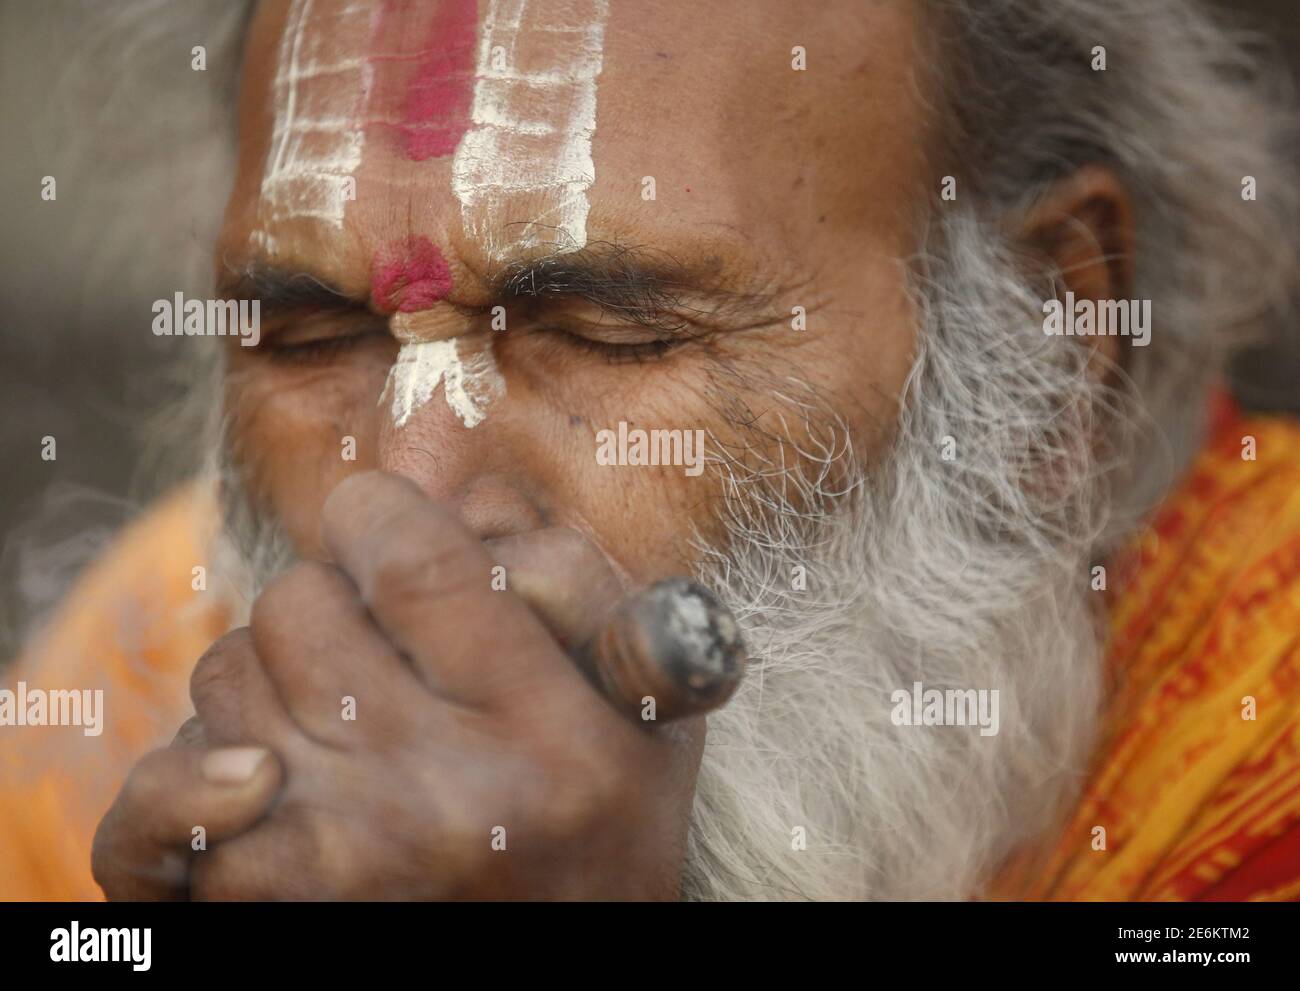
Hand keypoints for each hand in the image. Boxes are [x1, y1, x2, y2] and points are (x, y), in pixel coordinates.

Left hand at [93, 471, 730, 899]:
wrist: (560, 975)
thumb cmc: (603, 842)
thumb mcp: (644, 714)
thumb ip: (577, 581)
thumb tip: (451, 458)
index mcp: (556, 743)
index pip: (418, 561)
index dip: (379, 512)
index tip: (382, 520)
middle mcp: (444, 804)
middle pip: (302, 606)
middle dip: (330, 601)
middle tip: (372, 647)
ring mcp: (342, 862)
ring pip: (228, 678)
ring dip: (270, 680)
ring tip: (337, 728)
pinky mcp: (267, 910)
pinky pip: (162, 801)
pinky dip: (187, 779)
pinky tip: (251, 784)